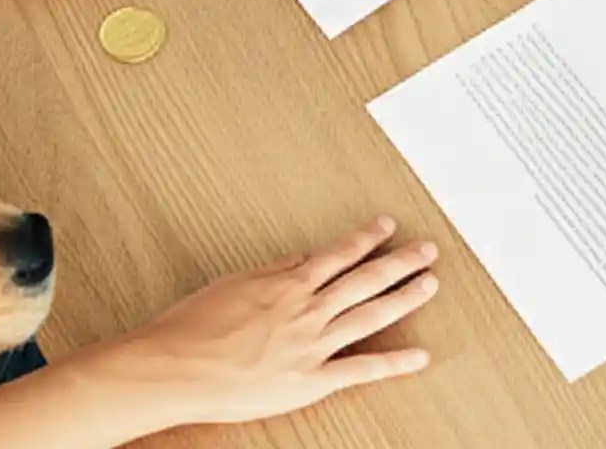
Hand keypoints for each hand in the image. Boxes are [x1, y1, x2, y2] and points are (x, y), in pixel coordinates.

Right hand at [108, 217, 438, 424]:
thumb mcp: (233, 283)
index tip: (387, 225)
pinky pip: (361, 370)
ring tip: (430, 284)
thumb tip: (304, 259)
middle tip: (427, 250)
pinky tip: (419, 357)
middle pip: (365, 279)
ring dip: (404, 298)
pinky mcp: (310, 381)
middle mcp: (306, 310)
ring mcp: (312, 346)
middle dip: (400, 262)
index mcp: (287, 284)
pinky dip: (393, 363)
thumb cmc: (192, 327)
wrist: (175, 368)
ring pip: (370, 316)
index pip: (338, 253)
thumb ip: (274, 271)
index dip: (367, 238)